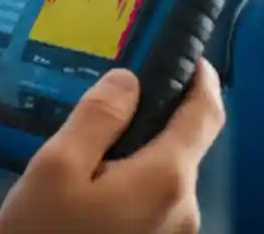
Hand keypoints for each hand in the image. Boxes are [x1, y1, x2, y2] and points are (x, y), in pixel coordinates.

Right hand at [0, 61, 225, 233]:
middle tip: (103, 107)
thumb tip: (130, 81)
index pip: (206, 113)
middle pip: (181, 145)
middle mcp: (184, 207)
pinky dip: (129, 188)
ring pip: (163, 177)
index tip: (190, 55)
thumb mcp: (56, 167)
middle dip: (150, 120)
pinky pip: (152, 205)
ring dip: (133, 159)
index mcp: (166, 177)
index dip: (202, 77)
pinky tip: (88, 196)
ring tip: (83, 158)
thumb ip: (97, 117)